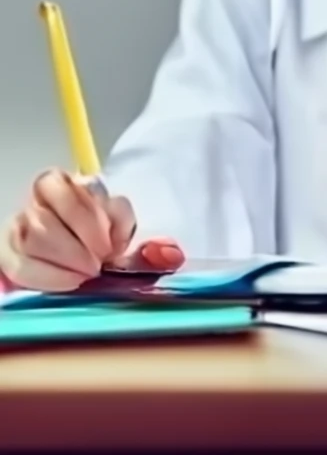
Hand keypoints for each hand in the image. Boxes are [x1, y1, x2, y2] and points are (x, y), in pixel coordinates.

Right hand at [0, 168, 184, 292]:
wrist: (63, 272)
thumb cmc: (99, 253)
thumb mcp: (128, 247)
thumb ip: (151, 250)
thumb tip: (169, 254)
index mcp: (79, 185)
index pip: (92, 187)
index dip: (109, 215)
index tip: (118, 244)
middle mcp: (47, 196)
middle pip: (63, 201)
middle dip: (86, 234)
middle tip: (101, 260)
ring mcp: (23, 222)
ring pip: (38, 229)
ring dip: (67, 255)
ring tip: (86, 273)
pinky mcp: (7, 252)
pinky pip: (19, 262)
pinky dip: (46, 275)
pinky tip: (68, 283)